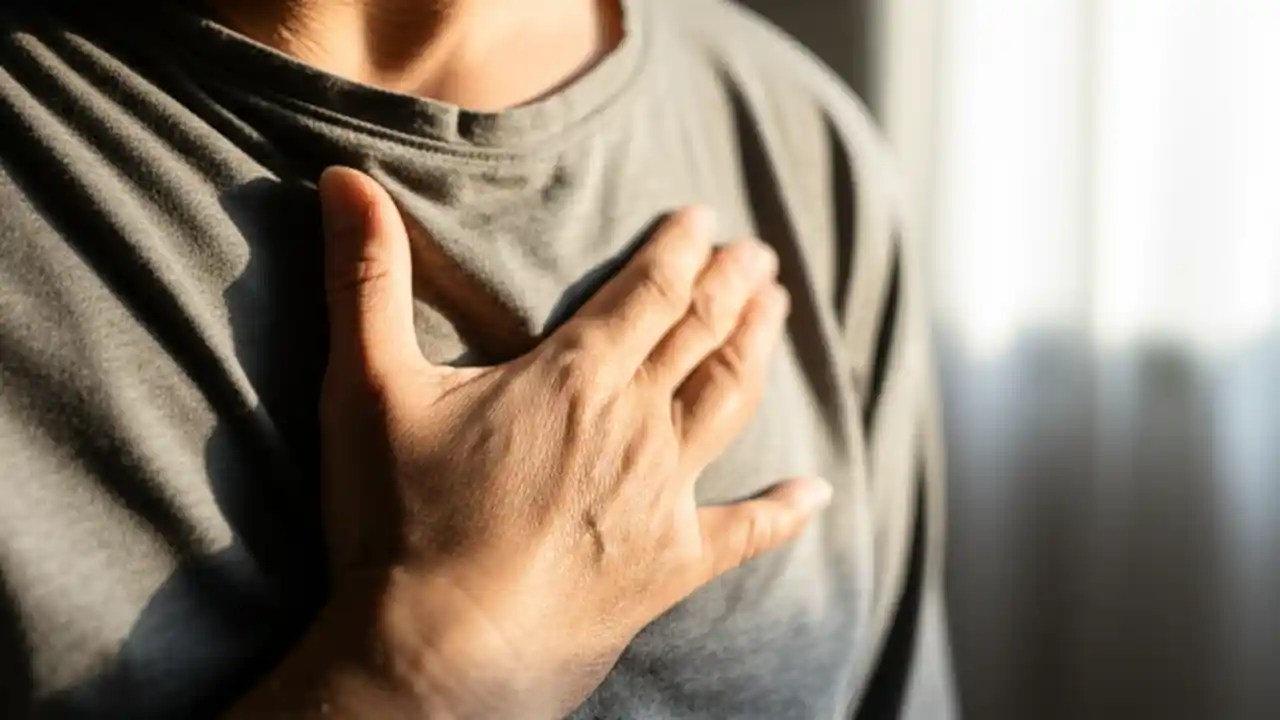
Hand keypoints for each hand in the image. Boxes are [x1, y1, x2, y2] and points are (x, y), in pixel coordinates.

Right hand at [230, 168, 831, 718]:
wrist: (433, 652)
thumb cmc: (398, 520)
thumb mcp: (368, 385)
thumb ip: (365, 277)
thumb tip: (342, 176)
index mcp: (575, 376)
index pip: (649, 290)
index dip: (679, 248)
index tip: (702, 217)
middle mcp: (636, 425)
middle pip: (703, 335)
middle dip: (734, 286)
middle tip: (760, 254)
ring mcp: (664, 496)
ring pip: (730, 403)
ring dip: (758, 351)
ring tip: (780, 313)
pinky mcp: (673, 565)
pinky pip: (749, 531)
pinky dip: (786, 508)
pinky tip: (818, 491)